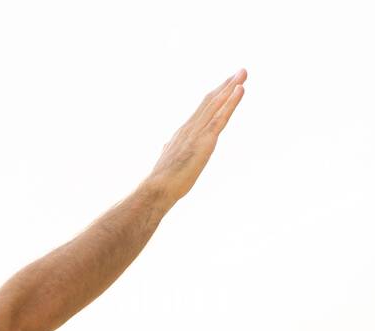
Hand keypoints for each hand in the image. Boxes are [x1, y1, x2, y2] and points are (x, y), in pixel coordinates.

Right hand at [147, 68, 246, 205]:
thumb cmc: (162, 181)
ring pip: (216, 104)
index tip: (227, 84)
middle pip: (210, 101)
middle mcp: (190, 127)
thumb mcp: (167, 159)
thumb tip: (166, 146)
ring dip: (231, 87)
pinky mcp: (205, 140)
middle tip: (241, 71)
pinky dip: (231, 102)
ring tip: (243, 73)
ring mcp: (197, 132)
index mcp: (183, 132)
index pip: (202, 109)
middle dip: (226, 85)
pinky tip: (240, 89)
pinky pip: (221, 116)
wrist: (157, 189)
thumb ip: (169, 149)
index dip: (216, 95)